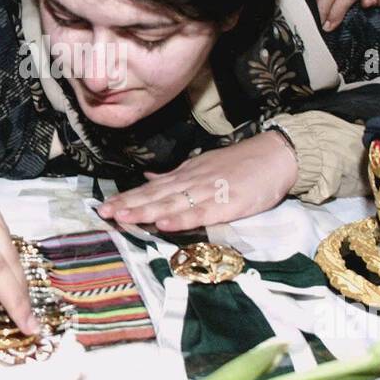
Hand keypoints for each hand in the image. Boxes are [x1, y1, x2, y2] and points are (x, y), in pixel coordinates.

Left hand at [96, 132, 298, 231]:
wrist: (276, 155)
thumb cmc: (240, 164)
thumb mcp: (202, 166)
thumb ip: (175, 176)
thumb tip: (148, 179)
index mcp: (185, 175)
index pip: (151, 189)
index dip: (128, 198)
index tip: (104, 206)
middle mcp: (192, 182)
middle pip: (155, 196)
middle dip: (129, 205)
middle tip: (103, 213)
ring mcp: (209, 192)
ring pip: (172, 204)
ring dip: (146, 211)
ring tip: (123, 218)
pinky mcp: (227, 204)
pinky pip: (200, 214)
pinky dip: (181, 219)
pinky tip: (163, 224)